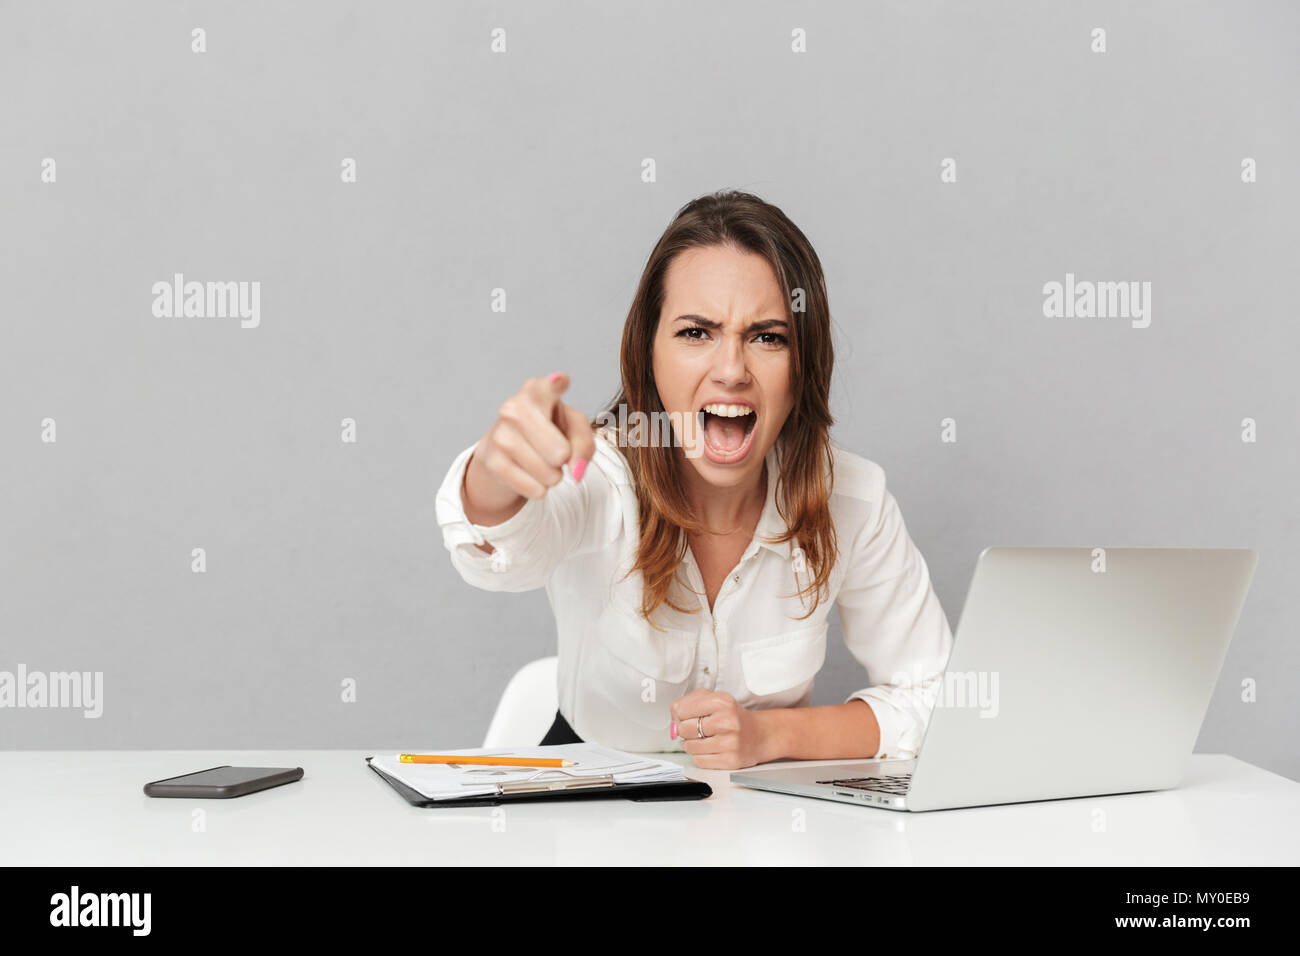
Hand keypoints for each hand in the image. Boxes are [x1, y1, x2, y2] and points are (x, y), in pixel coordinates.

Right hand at [463, 372, 596, 525]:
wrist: (504, 451)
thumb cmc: (547, 432)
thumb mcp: (573, 429)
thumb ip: (584, 444)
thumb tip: (575, 471)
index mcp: (537, 391)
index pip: (548, 387)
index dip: (556, 385)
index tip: (559, 381)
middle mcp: (514, 408)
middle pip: (561, 453)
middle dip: (564, 460)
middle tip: (554, 450)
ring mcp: (500, 435)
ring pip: (550, 475)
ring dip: (552, 476)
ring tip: (540, 461)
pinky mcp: (491, 461)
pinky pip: (535, 489)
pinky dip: (539, 489)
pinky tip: (528, 473)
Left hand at [669, 689, 773, 769]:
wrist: (759, 735)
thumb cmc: (734, 717)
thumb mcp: (715, 699)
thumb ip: (689, 703)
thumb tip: (673, 721)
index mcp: (721, 702)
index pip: (681, 709)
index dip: (679, 714)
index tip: (686, 716)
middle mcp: (726, 721)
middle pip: (684, 729)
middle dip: (685, 730)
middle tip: (696, 729)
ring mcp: (729, 742)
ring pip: (689, 746)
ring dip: (692, 744)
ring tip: (705, 739)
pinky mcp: (730, 760)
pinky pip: (699, 761)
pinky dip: (700, 756)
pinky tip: (711, 749)